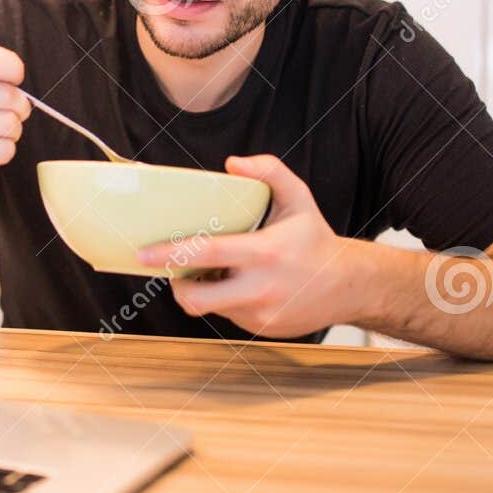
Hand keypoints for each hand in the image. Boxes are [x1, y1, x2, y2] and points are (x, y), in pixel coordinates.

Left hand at [136, 154, 361, 338]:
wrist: (349, 286)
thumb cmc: (315, 239)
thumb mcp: (298, 197)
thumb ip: (269, 172)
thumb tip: (232, 164)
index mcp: (264, 252)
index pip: (205, 254)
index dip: (168, 255)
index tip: (142, 253)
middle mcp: (260, 288)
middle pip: (195, 298)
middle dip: (175, 285)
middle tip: (172, 268)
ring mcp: (259, 314)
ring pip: (210, 307)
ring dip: (201, 290)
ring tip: (211, 271)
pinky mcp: (260, 329)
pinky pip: (227, 315)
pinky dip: (223, 300)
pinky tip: (236, 284)